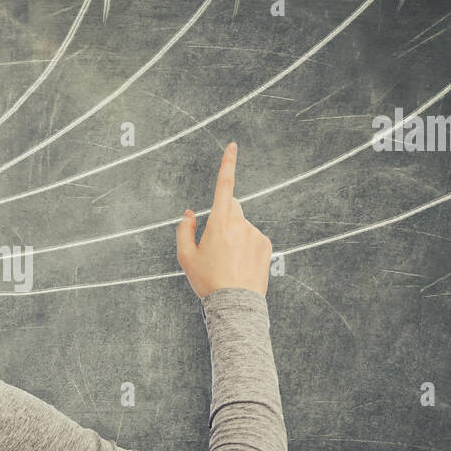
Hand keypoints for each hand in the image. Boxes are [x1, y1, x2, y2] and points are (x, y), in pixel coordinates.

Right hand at [175, 142, 272, 297]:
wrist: (235, 304)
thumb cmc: (208, 281)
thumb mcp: (186, 257)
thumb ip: (184, 230)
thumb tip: (189, 214)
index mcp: (220, 223)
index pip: (224, 186)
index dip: (228, 164)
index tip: (233, 146)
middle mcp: (241, 224)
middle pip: (231, 207)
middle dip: (223, 216)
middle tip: (215, 244)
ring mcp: (256, 234)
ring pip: (242, 225)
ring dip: (235, 234)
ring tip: (228, 261)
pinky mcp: (267, 245)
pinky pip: (253, 237)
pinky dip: (246, 245)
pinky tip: (240, 264)